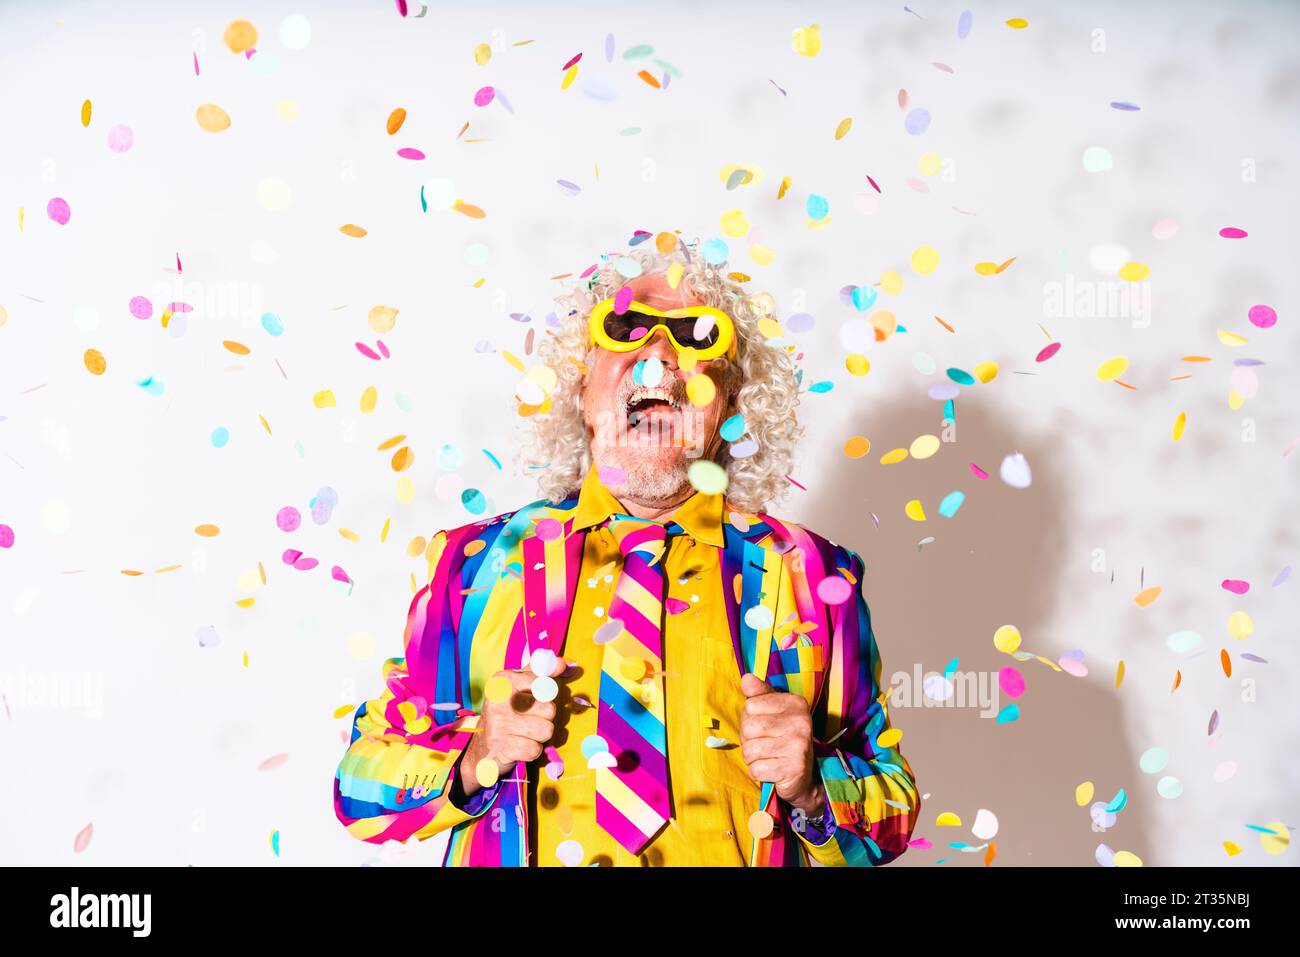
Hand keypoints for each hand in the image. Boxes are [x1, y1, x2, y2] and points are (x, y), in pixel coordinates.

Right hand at [458, 656, 569, 798]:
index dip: (546, 696)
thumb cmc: (510, 710)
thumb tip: (564, 663)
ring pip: (546, 730)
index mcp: (503, 680)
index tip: (533, 699)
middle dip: (545, 718)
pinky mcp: (501, 748)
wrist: (483, 745)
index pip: (545, 685)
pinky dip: (532, 750)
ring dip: (540, 735)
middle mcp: (498, 700)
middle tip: (529, 719)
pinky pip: (535, 749)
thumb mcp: (522, 685)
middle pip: (549, 709)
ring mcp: (498, 724)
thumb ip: (543, 672)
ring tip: (525, 733)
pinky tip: (520, 746)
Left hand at [739, 672, 821, 816]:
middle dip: (748, 741)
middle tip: (765, 745)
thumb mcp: (771, 712)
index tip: (764, 727)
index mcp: (795, 702)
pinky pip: (756, 769)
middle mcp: (800, 721)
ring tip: (768, 757)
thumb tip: (746, 679)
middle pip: (747, 728)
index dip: (749, 719)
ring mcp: (799, 745)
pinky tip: (772, 770)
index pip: (749, 706)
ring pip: (749, 751)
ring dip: (753, 758)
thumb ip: (758, 695)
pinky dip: (758, 772)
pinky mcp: (794, 768)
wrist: (803, 777)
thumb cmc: (781, 738)